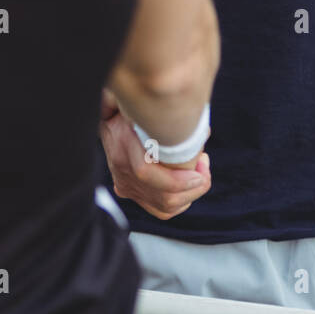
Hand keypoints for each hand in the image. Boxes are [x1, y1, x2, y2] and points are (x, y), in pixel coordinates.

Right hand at [99, 95, 210, 220]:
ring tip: (200, 172)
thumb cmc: (134, 108)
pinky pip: (162, 210)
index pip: (146, 172)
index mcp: (123, 144)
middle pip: (164, 197)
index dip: (177, 179)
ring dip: (191, 194)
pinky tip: (190, 184)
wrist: (109, 119)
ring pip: (166, 207)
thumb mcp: (147, 104)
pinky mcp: (130, 192)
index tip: (201, 166)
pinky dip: (182, 201)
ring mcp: (125, 185)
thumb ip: (167, 111)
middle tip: (204, 166)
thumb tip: (201, 129)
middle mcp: (122, 170)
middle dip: (194, 186)